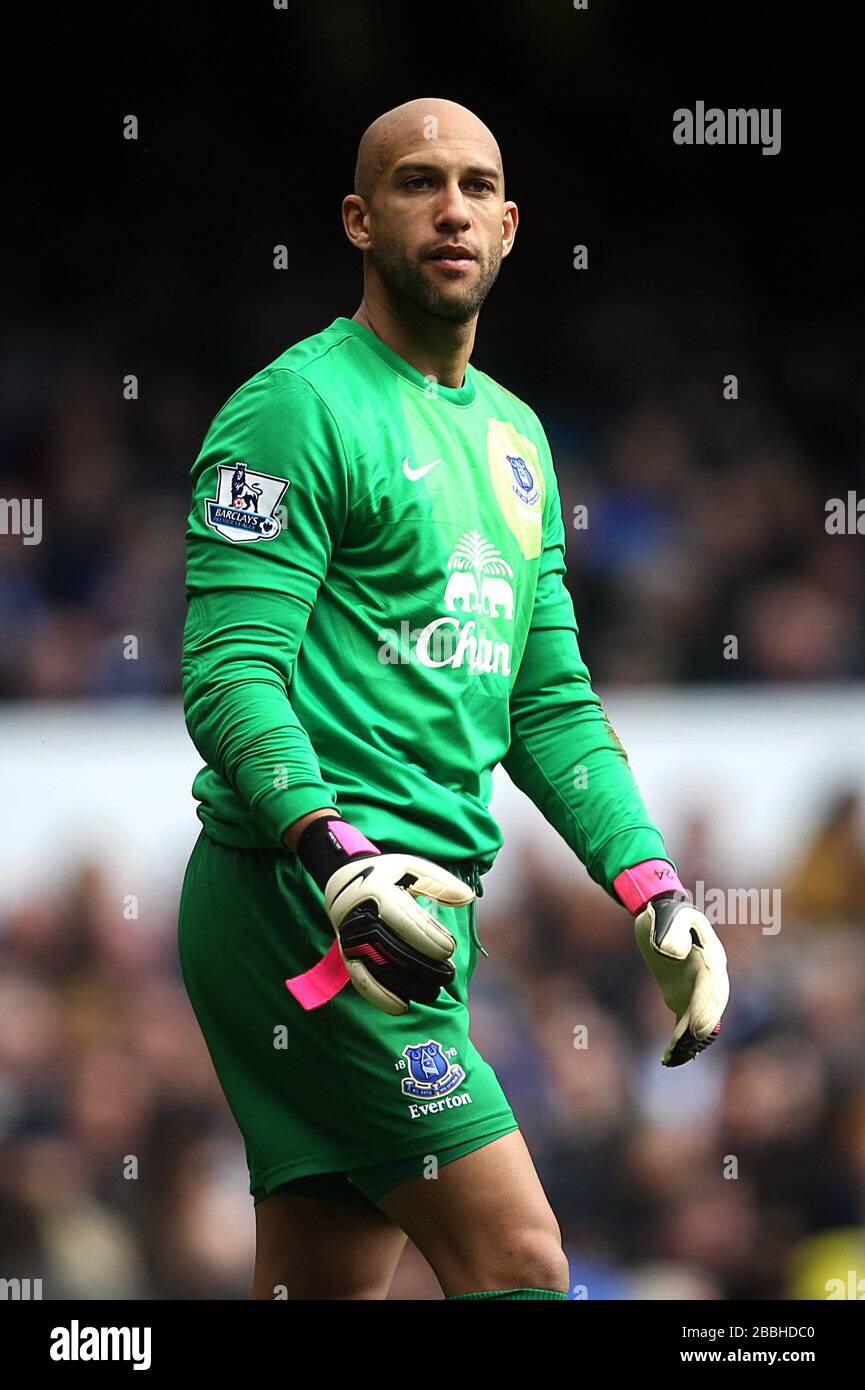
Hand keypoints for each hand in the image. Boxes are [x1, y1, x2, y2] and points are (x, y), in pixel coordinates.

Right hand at [295, 816, 472, 1014]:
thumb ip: (440, 882)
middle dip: (422, 964)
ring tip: (433, 992)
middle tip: (448, 975)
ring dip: (406, 984)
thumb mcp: (412, 867)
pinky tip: (403, 1006)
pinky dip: (380, 997)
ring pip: (377, 968)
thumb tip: (467, 898)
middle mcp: (359, 916)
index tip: (450, 949)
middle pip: (391, 947)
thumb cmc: (387, 874)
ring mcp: (350, 938)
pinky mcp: (347, 953)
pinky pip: (360, 980)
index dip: (426, 936)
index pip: (402, 918)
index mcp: (376, 890)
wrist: (344, 880)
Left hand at [634, 890, 729, 1065]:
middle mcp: (711, 977)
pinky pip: (687, 1023)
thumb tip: (670, 954)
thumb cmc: (665, 913)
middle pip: (713, 1007)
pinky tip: (667, 1057)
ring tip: (672, 1057)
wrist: (662, 914)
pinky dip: (680, 1041)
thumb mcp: (667, 915)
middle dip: (702, 1027)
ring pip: (701, 1020)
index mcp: (711, 956)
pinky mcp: (685, 998)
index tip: (697, 1027)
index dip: (705, 1008)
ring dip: (690, 1040)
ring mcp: (700, 990)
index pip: (712, 986)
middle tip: (688, 1045)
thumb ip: (670, 930)